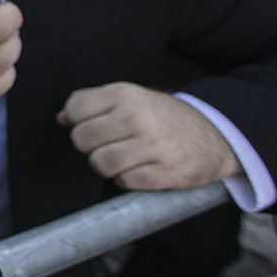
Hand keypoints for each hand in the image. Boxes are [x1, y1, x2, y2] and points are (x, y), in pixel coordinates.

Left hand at [58, 83, 241, 190]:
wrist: (215, 134)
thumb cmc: (163, 116)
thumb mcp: (130, 98)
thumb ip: (94, 104)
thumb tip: (62, 118)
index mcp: (126, 94)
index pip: (76, 108)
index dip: (77, 121)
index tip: (91, 124)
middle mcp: (138, 117)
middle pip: (83, 139)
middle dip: (90, 146)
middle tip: (107, 144)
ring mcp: (153, 146)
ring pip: (101, 163)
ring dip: (106, 165)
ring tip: (122, 158)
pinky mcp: (165, 173)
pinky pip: (125, 182)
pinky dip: (126, 179)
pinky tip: (139, 169)